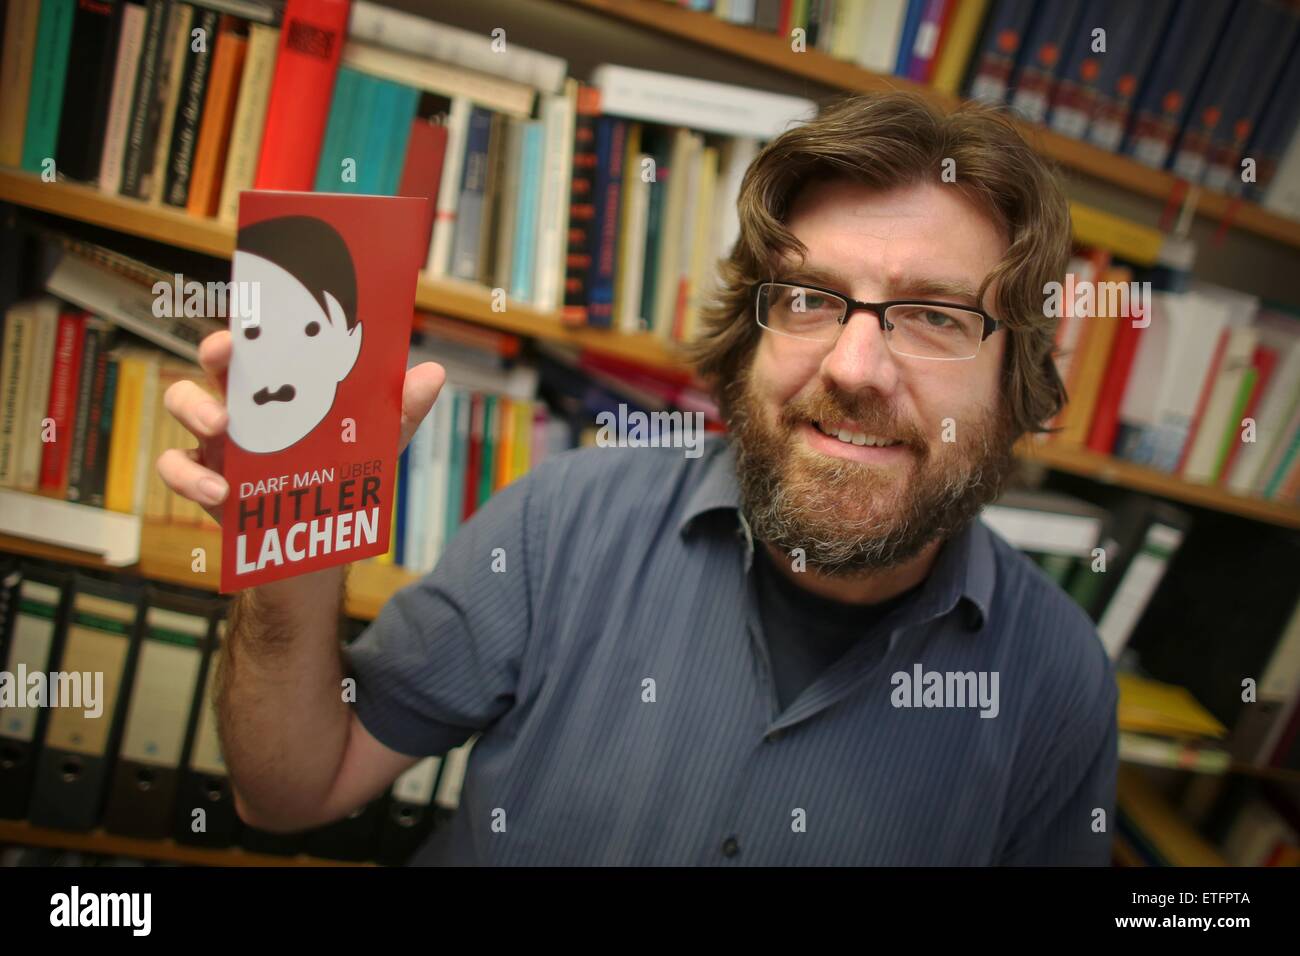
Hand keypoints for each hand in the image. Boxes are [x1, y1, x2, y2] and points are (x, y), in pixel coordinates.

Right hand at [157, 330, 445, 522]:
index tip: (260, 310)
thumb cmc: (341, 478)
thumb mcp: (377, 444)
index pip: (265, 340)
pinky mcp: (203, 477)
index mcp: (283, 383)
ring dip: (196, 408)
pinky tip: (221, 491)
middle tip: (226, 352)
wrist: (318, 544)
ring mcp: (217, 438)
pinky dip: (190, 477)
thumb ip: (401, 411)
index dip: (257, 320)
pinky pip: (175, 467)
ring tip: (220, 427)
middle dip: (217, 349)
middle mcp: (244, 401)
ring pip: (183, 402)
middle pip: (217, 361)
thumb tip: (432, 372)